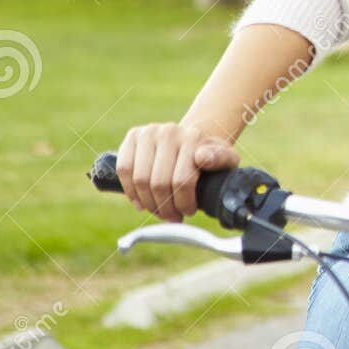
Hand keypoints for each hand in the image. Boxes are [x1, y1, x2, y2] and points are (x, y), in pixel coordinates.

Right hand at [115, 122, 240, 222]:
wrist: (192, 141)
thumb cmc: (209, 156)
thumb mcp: (224, 158)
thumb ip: (220, 158)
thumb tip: (202, 157)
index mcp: (193, 137)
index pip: (182, 181)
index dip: (183, 203)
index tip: (187, 212)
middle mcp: (169, 131)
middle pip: (159, 183)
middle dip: (165, 207)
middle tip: (172, 217)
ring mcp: (149, 132)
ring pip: (140, 179)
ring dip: (148, 203)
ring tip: (159, 211)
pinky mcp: (133, 135)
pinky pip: (124, 170)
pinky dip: (130, 191)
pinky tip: (141, 203)